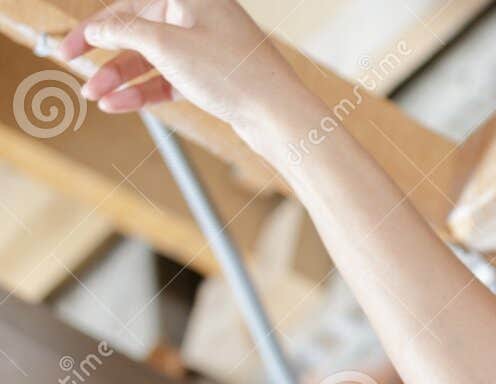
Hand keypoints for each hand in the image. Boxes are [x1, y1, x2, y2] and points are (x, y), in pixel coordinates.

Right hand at [62, 0, 305, 136]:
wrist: (281, 117)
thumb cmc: (233, 73)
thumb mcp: (166, 46)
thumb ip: (125, 31)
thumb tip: (100, 27)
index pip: (131, 5)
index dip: (97, 27)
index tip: (71, 47)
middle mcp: (200, 16)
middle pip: (141, 32)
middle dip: (108, 56)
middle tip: (78, 74)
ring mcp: (209, 48)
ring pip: (155, 59)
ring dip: (123, 78)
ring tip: (96, 97)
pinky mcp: (215, 77)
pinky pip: (171, 80)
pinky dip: (146, 91)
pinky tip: (119, 104)